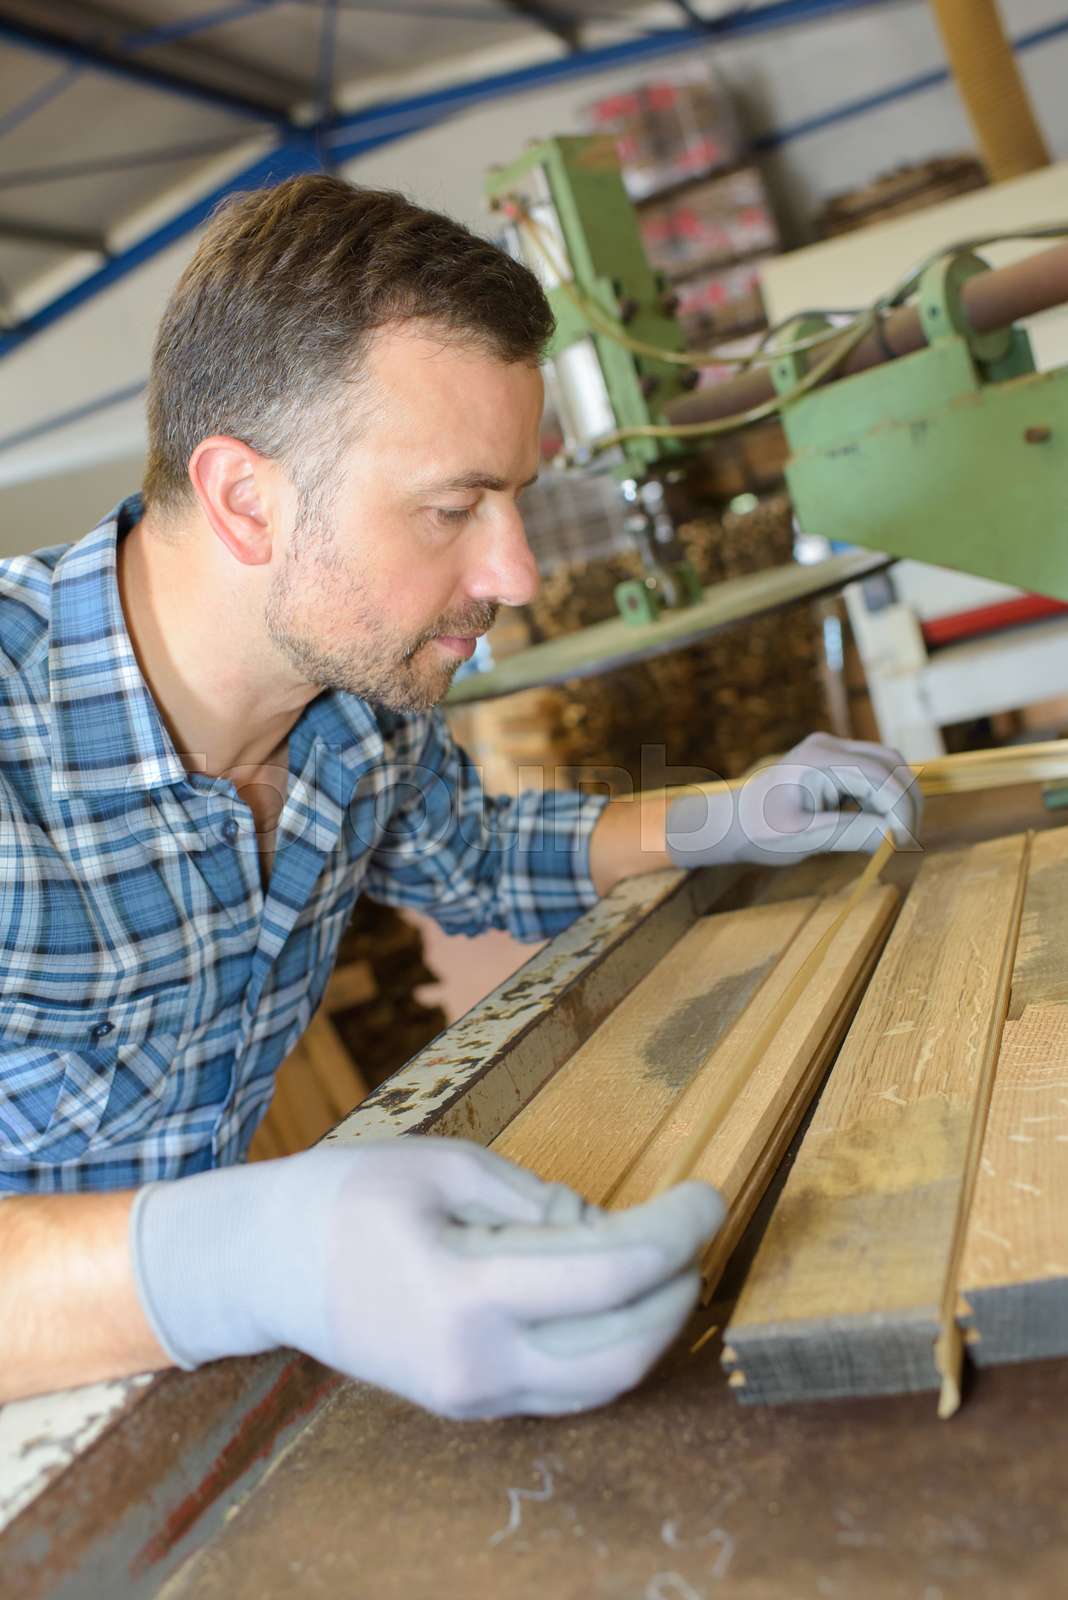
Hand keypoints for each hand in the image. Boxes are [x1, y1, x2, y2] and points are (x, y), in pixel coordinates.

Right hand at [131, 1138, 723, 1418]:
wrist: (267, 1263)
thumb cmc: (348, 1197)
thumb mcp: (446, 1165)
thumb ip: (536, 1199)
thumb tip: (604, 1231)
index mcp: (466, 1296)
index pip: (609, 1276)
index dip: (677, 1234)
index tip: (711, 1194)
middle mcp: (476, 1366)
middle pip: (624, 1352)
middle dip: (677, 1288)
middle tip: (693, 1228)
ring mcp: (472, 1396)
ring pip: (602, 1384)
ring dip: (652, 1325)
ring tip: (665, 1259)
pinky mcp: (470, 1402)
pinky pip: (566, 1387)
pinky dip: (609, 1345)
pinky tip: (615, 1292)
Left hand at [666, 731, 920, 869]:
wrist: (732, 824)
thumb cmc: (759, 832)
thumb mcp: (805, 838)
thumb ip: (851, 834)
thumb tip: (896, 836)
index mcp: (817, 758)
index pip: (878, 774)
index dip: (900, 806)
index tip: (906, 840)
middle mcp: (828, 745)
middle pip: (890, 763)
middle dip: (906, 800)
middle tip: (908, 840)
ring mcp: (831, 750)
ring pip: (886, 767)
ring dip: (896, 798)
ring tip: (892, 836)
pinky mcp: (834, 763)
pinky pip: (873, 775)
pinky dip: (882, 799)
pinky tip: (871, 826)